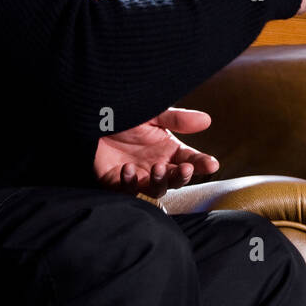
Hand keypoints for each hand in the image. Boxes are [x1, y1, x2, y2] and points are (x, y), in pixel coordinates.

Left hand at [93, 108, 219, 197]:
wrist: (94, 115)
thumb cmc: (126, 114)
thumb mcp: (153, 114)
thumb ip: (178, 119)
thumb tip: (207, 120)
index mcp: (169, 149)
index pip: (191, 160)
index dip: (202, 163)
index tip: (211, 164)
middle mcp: (157, 165)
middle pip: (176, 180)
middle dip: (182, 176)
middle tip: (184, 169)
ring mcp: (139, 175)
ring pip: (156, 190)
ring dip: (159, 182)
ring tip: (156, 168)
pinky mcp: (117, 182)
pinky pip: (127, 191)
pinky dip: (130, 184)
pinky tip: (128, 170)